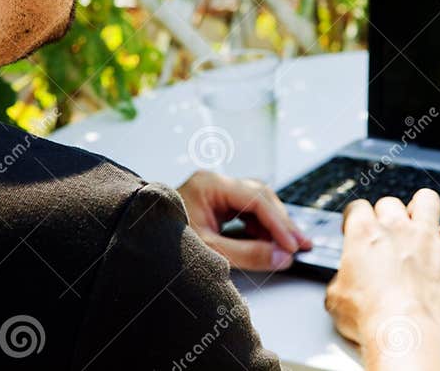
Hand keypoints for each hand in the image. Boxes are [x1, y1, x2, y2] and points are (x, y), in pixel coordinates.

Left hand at [177, 171, 311, 270]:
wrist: (138, 249)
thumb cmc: (164, 243)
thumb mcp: (210, 251)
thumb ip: (248, 253)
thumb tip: (282, 256)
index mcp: (209, 184)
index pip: (255, 199)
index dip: (278, 223)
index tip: (294, 244)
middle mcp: (214, 183)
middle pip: (260, 197)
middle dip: (281, 222)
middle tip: (301, 244)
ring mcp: (215, 193)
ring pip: (256, 205)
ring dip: (274, 226)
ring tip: (290, 247)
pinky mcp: (216, 207)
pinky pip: (246, 214)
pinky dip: (261, 230)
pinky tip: (271, 244)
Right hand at [325, 189, 439, 370]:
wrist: (405, 332)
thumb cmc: (370, 318)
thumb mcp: (336, 300)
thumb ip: (340, 281)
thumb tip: (342, 285)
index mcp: (364, 234)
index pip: (357, 207)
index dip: (354, 218)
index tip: (355, 229)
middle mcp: (396, 229)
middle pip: (390, 203)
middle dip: (386, 215)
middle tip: (386, 234)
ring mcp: (425, 238)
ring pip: (426, 200)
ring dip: (420, 208)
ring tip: (418, 222)